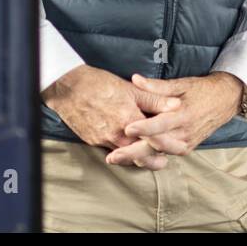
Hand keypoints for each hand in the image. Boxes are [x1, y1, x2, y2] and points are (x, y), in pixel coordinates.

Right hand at [41, 65, 181, 169]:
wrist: (68, 87)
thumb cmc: (99, 84)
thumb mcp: (130, 89)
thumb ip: (154, 100)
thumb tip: (177, 105)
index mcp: (130, 120)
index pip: (153, 140)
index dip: (163, 145)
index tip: (170, 149)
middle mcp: (117, 134)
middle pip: (139, 155)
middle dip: (151, 159)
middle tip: (161, 161)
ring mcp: (104, 140)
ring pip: (125, 155)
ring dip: (136, 156)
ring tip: (145, 156)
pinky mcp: (93, 141)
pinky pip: (111, 151)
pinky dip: (120, 151)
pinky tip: (125, 147)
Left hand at [108, 72, 244, 161]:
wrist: (225, 100)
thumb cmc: (201, 89)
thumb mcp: (181, 84)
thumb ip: (156, 86)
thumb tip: (135, 79)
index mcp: (183, 115)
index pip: (160, 124)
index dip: (143, 127)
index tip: (127, 128)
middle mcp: (185, 133)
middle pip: (156, 146)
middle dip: (133, 153)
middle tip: (112, 157)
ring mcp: (186, 143)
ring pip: (158, 154)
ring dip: (137, 157)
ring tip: (116, 159)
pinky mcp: (186, 148)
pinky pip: (165, 155)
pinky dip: (149, 157)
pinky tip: (133, 158)